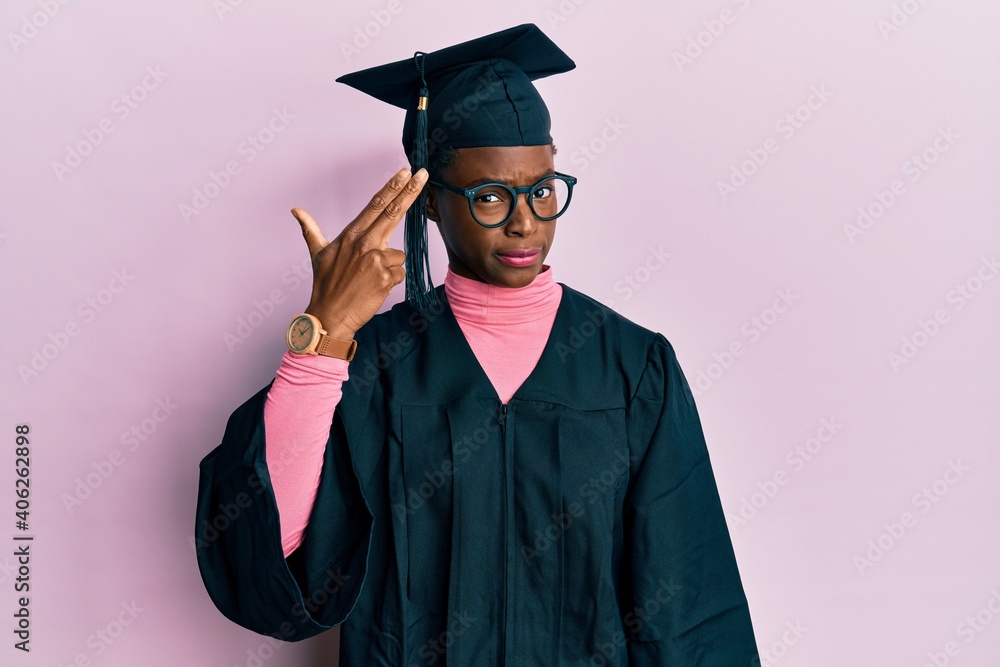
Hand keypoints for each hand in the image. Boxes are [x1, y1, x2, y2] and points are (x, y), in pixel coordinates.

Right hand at [291, 167, 427, 339]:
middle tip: (422, 174)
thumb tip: (295, 210)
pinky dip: (391, 281)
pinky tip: (374, 288)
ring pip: (398, 254)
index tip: (406, 172)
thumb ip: (310, 229)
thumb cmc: (325, 285)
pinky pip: (399, 273)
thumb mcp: (317, 253)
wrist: (330, 316)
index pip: (375, 205)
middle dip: (409, 192)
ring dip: (389, 266)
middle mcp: (363, 243)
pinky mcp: (385, 278)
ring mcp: (375, 260)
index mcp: (350, 235)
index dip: (392, 187)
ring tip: (369, 279)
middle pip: (392, 212)